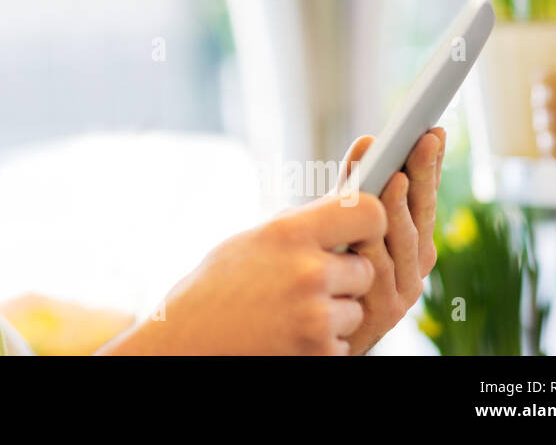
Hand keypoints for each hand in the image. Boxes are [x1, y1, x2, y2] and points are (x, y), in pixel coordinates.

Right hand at [98, 188, 385, 354]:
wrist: (187, 343)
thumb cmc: (217, 289)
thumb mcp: (252, 242)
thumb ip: (301, 226)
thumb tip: (345, 204)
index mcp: (288, 233)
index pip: (368, 212)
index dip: (369, 222)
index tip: (358, 232)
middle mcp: (307, 271)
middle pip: (366, 268)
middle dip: (345, 278)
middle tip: (307, 284)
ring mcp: (315, 316)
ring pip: (356, 309)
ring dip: (334, 313)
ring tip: (290, 313)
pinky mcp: (319, 351)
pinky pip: (343, 341)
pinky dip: (323, 342)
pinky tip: (288, 335)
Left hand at [337, 127, 444, 355]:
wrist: (311, 324)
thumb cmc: (328, 264)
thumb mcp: (342, 222)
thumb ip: (356, 188)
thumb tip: (368, 142)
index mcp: (411, 242)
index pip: (424, 198)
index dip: (431, 165)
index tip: (434, 131)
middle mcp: (413, 267)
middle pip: (419, 217)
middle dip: (420, 177)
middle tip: (419, 142)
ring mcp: (399, 293)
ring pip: (399, 245)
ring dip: (395, 210)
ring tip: (393, 177)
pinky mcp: (377, 316)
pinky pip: (372, 276)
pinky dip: (367, 251)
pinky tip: (361, 232)